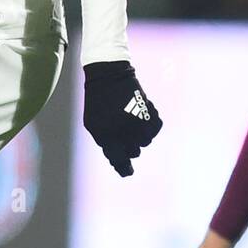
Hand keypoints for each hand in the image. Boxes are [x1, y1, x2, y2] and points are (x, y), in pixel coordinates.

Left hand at [83, 60, 161, 175]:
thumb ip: (105, 144)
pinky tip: (140, 118)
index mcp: (106, 134)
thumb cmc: (98, 103)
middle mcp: (123, 129)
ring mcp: (137, 119)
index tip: (127, 172)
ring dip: (139, 136)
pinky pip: (155, 128)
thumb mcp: (93, 124)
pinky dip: (149, 127)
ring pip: (145, 141)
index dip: (123, 168)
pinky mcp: (148, 110)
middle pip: (134, 152)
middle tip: (123, 133)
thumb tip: (120, 162)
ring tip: (129, 122)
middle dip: (129, 147)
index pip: (118, 159)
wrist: (108, 75)